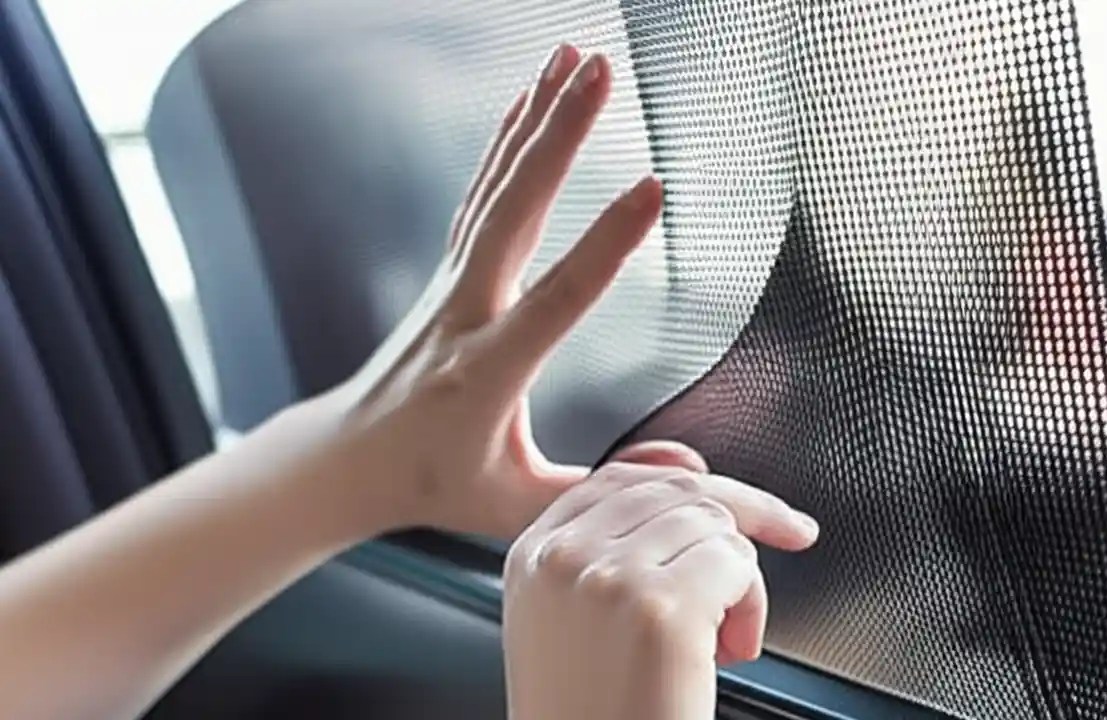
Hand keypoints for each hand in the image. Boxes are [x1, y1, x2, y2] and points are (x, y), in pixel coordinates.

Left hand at [317, 45, 665, 537]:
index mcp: (489, 371)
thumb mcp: (520, 509)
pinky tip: (529, 101)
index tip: (653, 188)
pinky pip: (482, 194)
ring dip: (537, 120)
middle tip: (602, 72)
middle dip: (561, 137)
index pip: (559, 298)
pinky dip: (506, 142)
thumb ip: (603, 488)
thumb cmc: (436, 486)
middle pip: (517, 211)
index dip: (608, 242)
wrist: (351, 457)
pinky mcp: (450, 270)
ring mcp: (452, 284)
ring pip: (497, 187)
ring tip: (576, 60)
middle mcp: (466, 311)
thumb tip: (687, 470)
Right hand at [503, 461, 819, 719]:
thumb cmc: (596, 714)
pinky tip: (730, 650)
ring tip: (723, 641)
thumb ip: (608, 548)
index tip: (740, 505)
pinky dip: (753, 607)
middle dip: (737, 527)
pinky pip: (737, 563)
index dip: (692, 485)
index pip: (622, 478)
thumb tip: (692, 475)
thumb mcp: (573, 618)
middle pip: (679, 490)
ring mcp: (608, 577)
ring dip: (741, 583)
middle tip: (748, 588)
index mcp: (533, 554)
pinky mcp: (659, 608)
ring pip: (715, 524)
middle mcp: (564, 557)